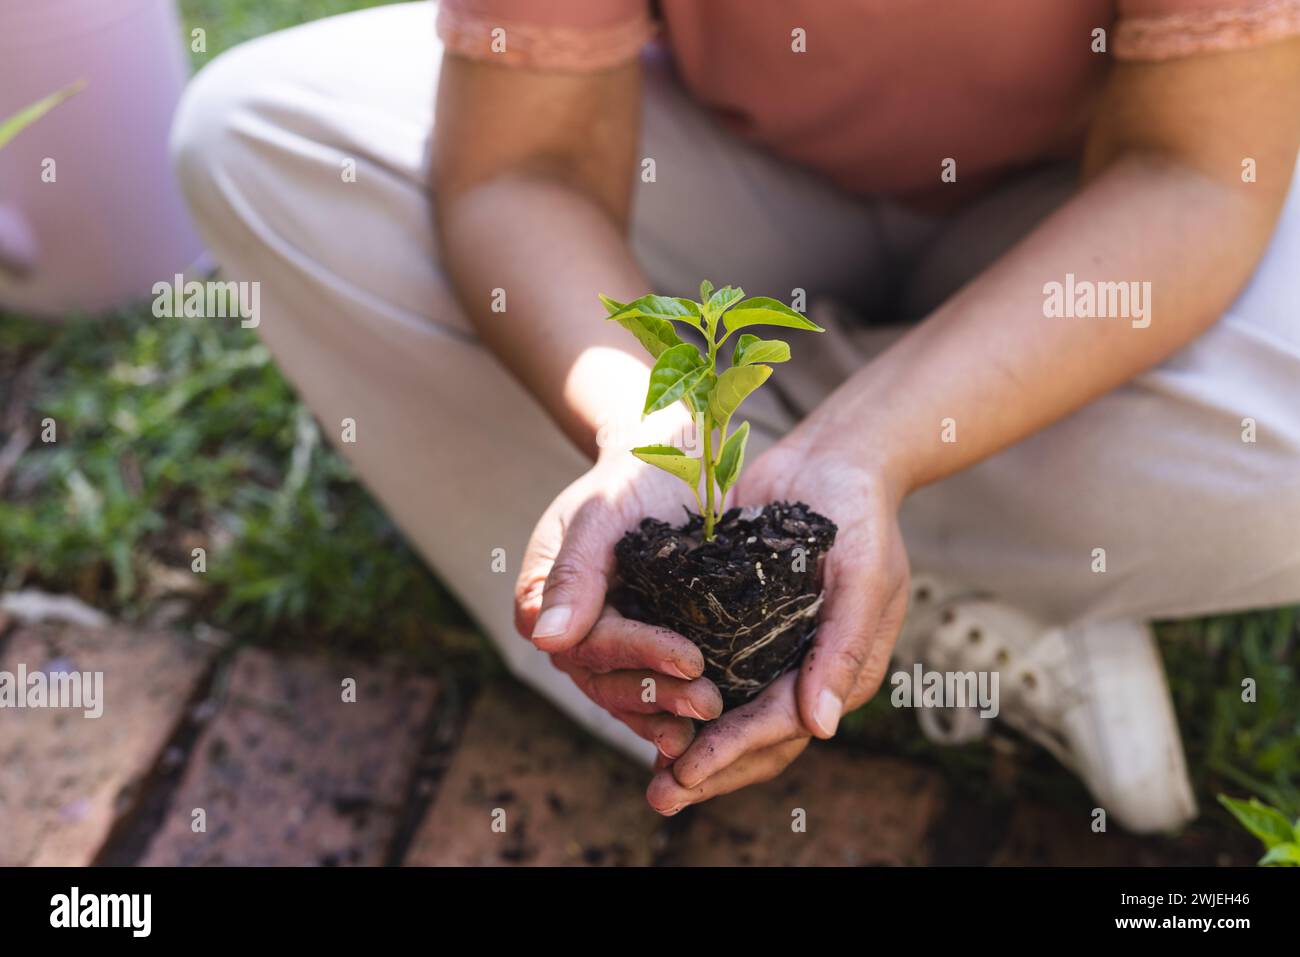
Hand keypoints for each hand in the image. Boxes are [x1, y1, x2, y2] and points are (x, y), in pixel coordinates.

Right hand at [515, 447, 723, 758]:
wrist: (667, 460)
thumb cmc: (629, 475)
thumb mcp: (600, 513)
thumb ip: (573, 573)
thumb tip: (545, 640)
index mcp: (542, 597)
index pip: (586, 642)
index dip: (636, 655)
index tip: (690, 659)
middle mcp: (567, 629)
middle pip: (603, 678)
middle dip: (657, 693)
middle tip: (710, 702)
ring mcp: (603, 640)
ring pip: (625, 693)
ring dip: (666, 710)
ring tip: (712, 717)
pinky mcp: (640, 644)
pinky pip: (649, 686)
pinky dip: (672, 707)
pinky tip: (703, 728)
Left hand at [646, 438, 910, 812]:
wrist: (833, 461)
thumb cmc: (861, 517)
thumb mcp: (865, 576)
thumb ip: (844, 648)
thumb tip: (819, 729)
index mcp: (840, 670)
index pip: (783, 724)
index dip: (736, 750)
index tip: (688, 769)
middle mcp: (803, 670)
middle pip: (756, 738)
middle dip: (709, 769)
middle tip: (660, 796)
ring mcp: (770, 650)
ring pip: (730, 715)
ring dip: (692, 746)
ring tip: (651, 778)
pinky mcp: (738, 624)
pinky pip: (711, 674)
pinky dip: (681, 698)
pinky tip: (643, 712)